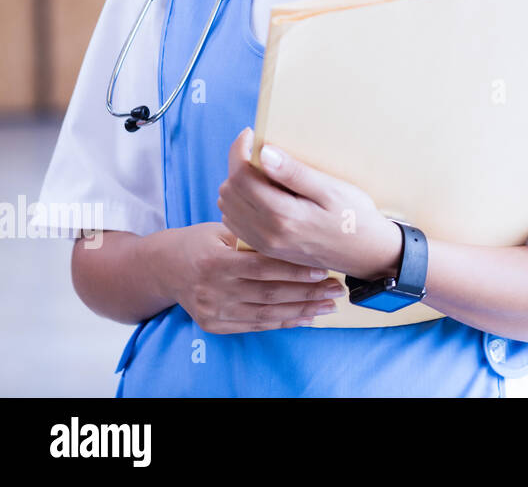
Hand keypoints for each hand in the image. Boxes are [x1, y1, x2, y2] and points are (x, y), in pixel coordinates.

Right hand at [160, 222, 344, 333]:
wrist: (164, 268)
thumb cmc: (200, 241)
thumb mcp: (221, 229)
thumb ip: (253, 234)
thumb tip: (297, 228)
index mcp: (214, 261)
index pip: (261, 267)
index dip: (293, 269)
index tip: (322, 268)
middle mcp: (212, 290)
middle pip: (269, 294)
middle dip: (307, 292)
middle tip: (336, 288)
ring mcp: (213, 311)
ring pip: (266, 314)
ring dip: (302, 311)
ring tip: (329, 305)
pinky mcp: (214, 325)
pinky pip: (256, 326)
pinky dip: (284, 323)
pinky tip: (307, 317)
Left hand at [218, 128, 402, 280]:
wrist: (366, 254)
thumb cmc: (355, 218)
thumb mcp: (332, 190)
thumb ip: (296, 174)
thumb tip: (264, 153)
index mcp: (283, 215)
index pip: (241, 177)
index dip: (239, 150)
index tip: (250, 134)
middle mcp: (267, 233)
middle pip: (229, 191)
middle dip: (238, 166)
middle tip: (261, 153)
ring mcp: (264, 244)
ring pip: (227, 207)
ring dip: (237, 185)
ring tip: (263, 173)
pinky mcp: (265, 250)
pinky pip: (235, 222)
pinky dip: (240, 203)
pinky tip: (262, 194)